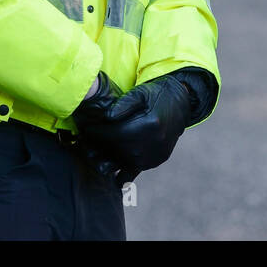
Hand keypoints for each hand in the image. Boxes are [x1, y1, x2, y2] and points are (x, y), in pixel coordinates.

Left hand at [74, 73, 194, 172]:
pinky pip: (132, 173)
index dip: (96, 132)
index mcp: (149, 124)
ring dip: (105, 157)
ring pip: (121, 162)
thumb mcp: (141, 92)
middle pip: (115, 149)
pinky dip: (120, 174)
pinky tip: (110, 171)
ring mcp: (154, 155)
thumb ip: (123, 103)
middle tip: (85, 140)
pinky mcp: (155, 161)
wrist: (181, 104)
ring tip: (93, 151)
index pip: (113, 133)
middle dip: (97, 145)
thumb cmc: (158, 94)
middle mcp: (152, 143)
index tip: (85, 129)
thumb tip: (107, 117)